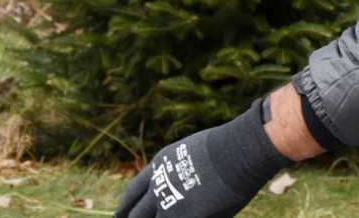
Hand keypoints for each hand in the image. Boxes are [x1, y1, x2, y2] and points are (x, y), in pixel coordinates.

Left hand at [114, 100, 286, 217]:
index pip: (133, 193)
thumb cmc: (226, 147)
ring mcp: (170, 204)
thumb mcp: (191, 152)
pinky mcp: (184, 217)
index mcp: (158, 166)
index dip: (125, 207)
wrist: (238, 149)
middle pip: (136, 215)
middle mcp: (159, 186)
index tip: (120, 216)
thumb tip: (181, 182)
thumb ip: (179, 170)